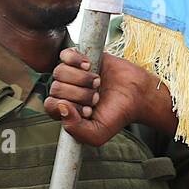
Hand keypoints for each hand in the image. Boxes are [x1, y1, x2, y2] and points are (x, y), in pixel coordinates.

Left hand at [44, 49, 172, 146]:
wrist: (137, 95)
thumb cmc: (117, 115)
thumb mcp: (97, 134)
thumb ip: (76, 130)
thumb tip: (61, 106)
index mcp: (66, 109)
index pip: (51, 105)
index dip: (68, 107)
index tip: (89, 110)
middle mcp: (66, 90)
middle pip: (55, 88)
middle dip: (79, 94)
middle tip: (97, 97)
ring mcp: (72, 73)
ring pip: (59, 71)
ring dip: (81, 79)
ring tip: (98, 83)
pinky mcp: (81, 57)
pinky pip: (65, 54)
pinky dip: (76, 60)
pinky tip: (90, 66)